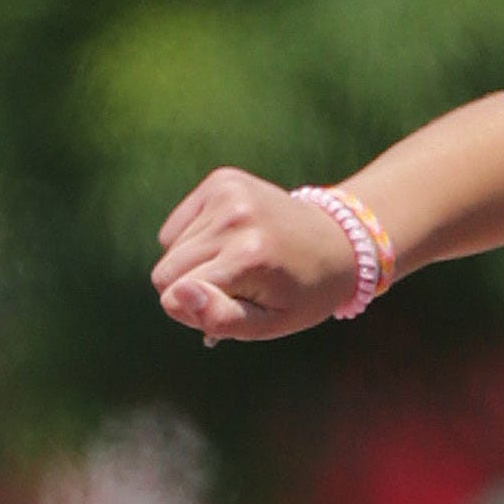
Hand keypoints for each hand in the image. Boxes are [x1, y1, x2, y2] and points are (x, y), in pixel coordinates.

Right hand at [151, 170, 363, 341]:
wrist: (338, 242)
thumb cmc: (302, 292)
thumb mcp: (272, 322)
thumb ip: (222, 319)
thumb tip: (176, 297)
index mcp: (249, 258)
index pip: (175, 296)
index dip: (198, 310)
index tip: (233, 305)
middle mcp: (235, 219)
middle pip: (166, 272)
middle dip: (192, 287)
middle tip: (238, 285)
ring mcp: (227, 194)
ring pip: (169, 248)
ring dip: (197, 262)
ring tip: (241, 260)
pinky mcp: (221, 180)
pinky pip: (176, 225)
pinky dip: (196, 238)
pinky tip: (231, 239)